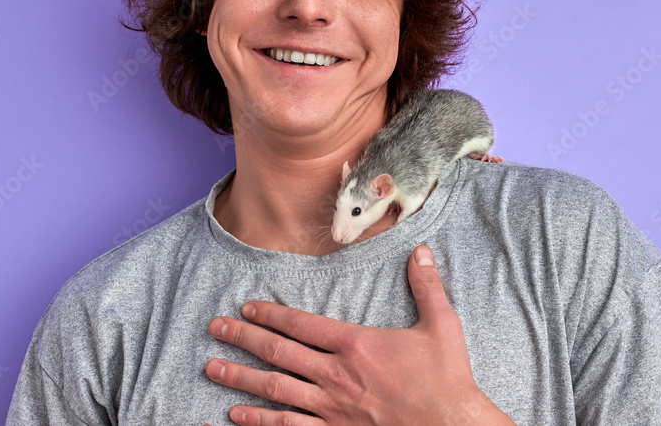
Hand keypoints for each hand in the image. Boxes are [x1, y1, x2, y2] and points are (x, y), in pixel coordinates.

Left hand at [202, 245, 513, 424]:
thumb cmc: (447, 381)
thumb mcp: (442, 326)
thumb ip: (427, 287)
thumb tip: (422, 252)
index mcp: (356, 345)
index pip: (302, 324)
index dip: (272, 314)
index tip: (248, 307)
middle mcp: (335, 375)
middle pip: (279, 353)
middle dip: (244, 338)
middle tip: (216, 329)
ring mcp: (331, 410)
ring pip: (275, 391)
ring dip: (240, 378)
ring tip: (212, 369)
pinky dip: (258, 423)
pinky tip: (235, 417)